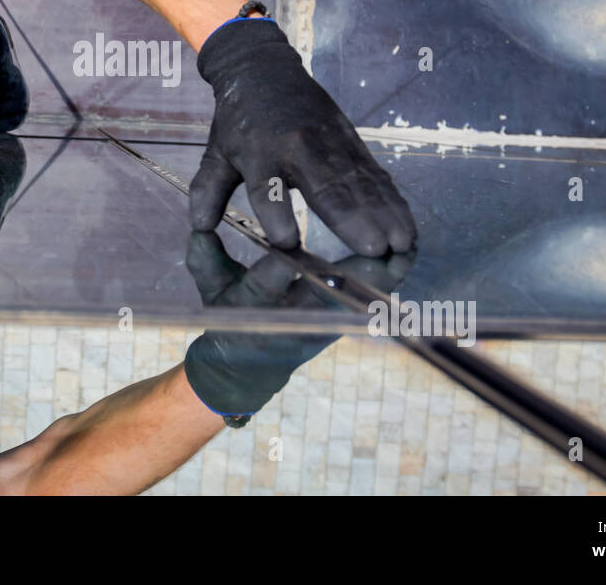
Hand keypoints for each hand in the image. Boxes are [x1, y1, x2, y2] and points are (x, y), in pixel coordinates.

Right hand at [183, 231, 415, 424]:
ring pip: (356, 297)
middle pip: (326, 296)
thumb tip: (200, 234)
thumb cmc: (229, 322)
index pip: (264, 288)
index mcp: (256, 308)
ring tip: (402, 242)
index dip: (275, 270)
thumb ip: (206, 262)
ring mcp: (321, 322)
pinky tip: (404, 250)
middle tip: (375, 246)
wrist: (250, 369)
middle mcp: (292, 318)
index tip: (284, 251)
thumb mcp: (212, 291)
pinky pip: (369, 296)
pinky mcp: (341, 319)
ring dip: (381, 274)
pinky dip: (388, 275)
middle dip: (351, 274)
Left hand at [190, 18, 415, 254]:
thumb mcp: (217, 152)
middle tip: (375, 248)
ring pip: (358, 182)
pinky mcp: (351, 141)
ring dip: (382, 213)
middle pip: (326, 187)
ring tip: (401, 243)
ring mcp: (329, 143)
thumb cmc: (239, 119)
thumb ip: (209, 190)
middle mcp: (297, 149)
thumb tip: (199, 226)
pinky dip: (391, 200)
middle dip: (352, 219)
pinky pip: (373, 174)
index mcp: (259, 154)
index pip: (265, 188)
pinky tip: (405, 223)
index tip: (286, 241)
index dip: (275, 213)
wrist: (263, 68)